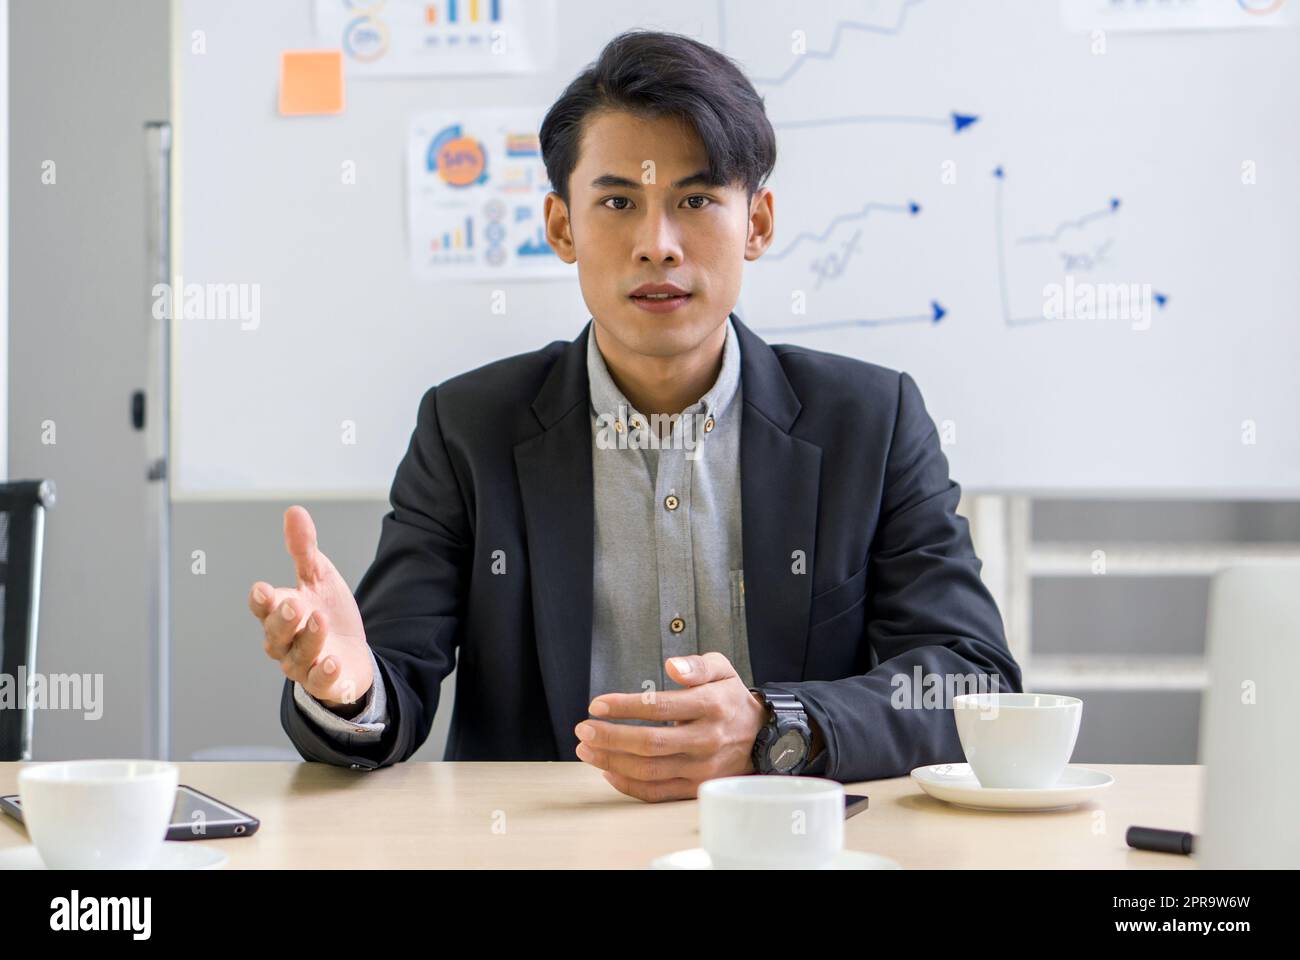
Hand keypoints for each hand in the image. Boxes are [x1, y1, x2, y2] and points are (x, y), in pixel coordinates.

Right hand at [248, 505, 373, 710]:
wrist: (351, 654)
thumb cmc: (326, 614)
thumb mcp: (319, 578)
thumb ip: (304, 550)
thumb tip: (294, 511)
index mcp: (280, 615)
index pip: (263, 608)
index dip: (262, 601)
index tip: (263, 589)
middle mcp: (285, 644)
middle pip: (275, 635)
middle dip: (283, 620)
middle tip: (294, 604)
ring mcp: (303, 666)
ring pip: (298, 657)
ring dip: (308, 640)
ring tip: (320, 621)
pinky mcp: (325, 684)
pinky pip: (320, 684)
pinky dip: (325, 675)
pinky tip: (334, 662)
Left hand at [573, 652, 767, 802]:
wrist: (763, 736)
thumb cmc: (732, 700)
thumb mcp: (723, 669)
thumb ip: (697, 665)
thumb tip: (673, 666)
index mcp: (711, 706)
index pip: (659, 707)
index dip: (624, 706)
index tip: (597, 705)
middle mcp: (706, 739)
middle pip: (649, 743)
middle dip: (610, 736)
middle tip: (582, 729)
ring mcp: (702, 768)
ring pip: (649, 770)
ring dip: (611, 761)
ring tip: (586, 749)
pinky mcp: (696, 788)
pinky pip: (657, 792)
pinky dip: (628, 784)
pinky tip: (607, 771)